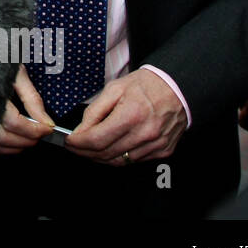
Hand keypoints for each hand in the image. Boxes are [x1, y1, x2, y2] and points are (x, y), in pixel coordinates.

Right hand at [0, 64, 54, 154]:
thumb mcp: (15, 72)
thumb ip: (31, 98)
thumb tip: (46, 121)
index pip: (14, 122)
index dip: (34, 129)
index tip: (49, 128)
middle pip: (4, 137)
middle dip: (27, 140)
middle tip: (42, 133)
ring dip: (16, 145)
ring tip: (30, 136)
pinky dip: (3, 146)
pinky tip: (13, 137)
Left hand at [65, 69, 187, 164]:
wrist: (178, 88)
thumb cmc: (147, 85)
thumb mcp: (114, 89)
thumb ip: (94, 111)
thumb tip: (81, 130)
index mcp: (132, 114)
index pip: (97, 139)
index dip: (78, 144)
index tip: (69, 141)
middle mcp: (145, 133)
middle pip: (106, 153)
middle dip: (85, 152)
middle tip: (75, 146)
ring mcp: (156, 144)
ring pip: (120, 161)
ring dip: (100, 157)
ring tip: (90, 148)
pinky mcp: (163, 151)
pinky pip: (135, 161)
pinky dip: (119, 157)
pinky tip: (111, 147)